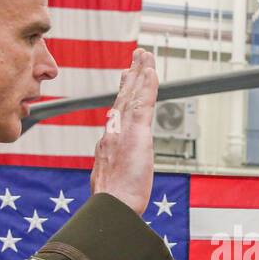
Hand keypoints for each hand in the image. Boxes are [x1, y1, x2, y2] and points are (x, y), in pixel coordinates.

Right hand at [91, 48, 156, 215]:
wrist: (113, 205)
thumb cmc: (114, 202)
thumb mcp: (110, 183)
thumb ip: (111, 172)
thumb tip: (110, 175)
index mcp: (108, 142)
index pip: (118, 112)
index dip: (123, 94)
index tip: (125, 79)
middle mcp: (113, 131)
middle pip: (124, 97)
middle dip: (130, 76)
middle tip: (136, 57)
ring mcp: (123, 130)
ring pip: (133, 95)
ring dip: (139, 72)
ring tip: (144, 55)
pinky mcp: (136, 132)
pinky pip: (144, 103)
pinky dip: (147, 85)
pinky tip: (150, 70)